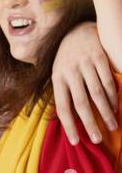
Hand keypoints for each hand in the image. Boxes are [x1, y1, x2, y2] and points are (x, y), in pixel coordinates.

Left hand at [52, 21, 119, 144]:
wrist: (77, 31)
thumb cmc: (67, 58)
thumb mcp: (59, 72)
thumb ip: (63, 92)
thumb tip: (65, 118)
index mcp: (57, 78)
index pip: (61, 106)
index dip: (68, 125)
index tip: (75, 141)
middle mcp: (69, 72)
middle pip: (81, 103)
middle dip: (90, 123)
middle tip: (97, 139)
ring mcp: (85, 64)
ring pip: (97, 94)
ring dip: (106, 112)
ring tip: (112, 125)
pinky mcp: (99, 58)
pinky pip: (108, 81)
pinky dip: (113, 96)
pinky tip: (116, 107)